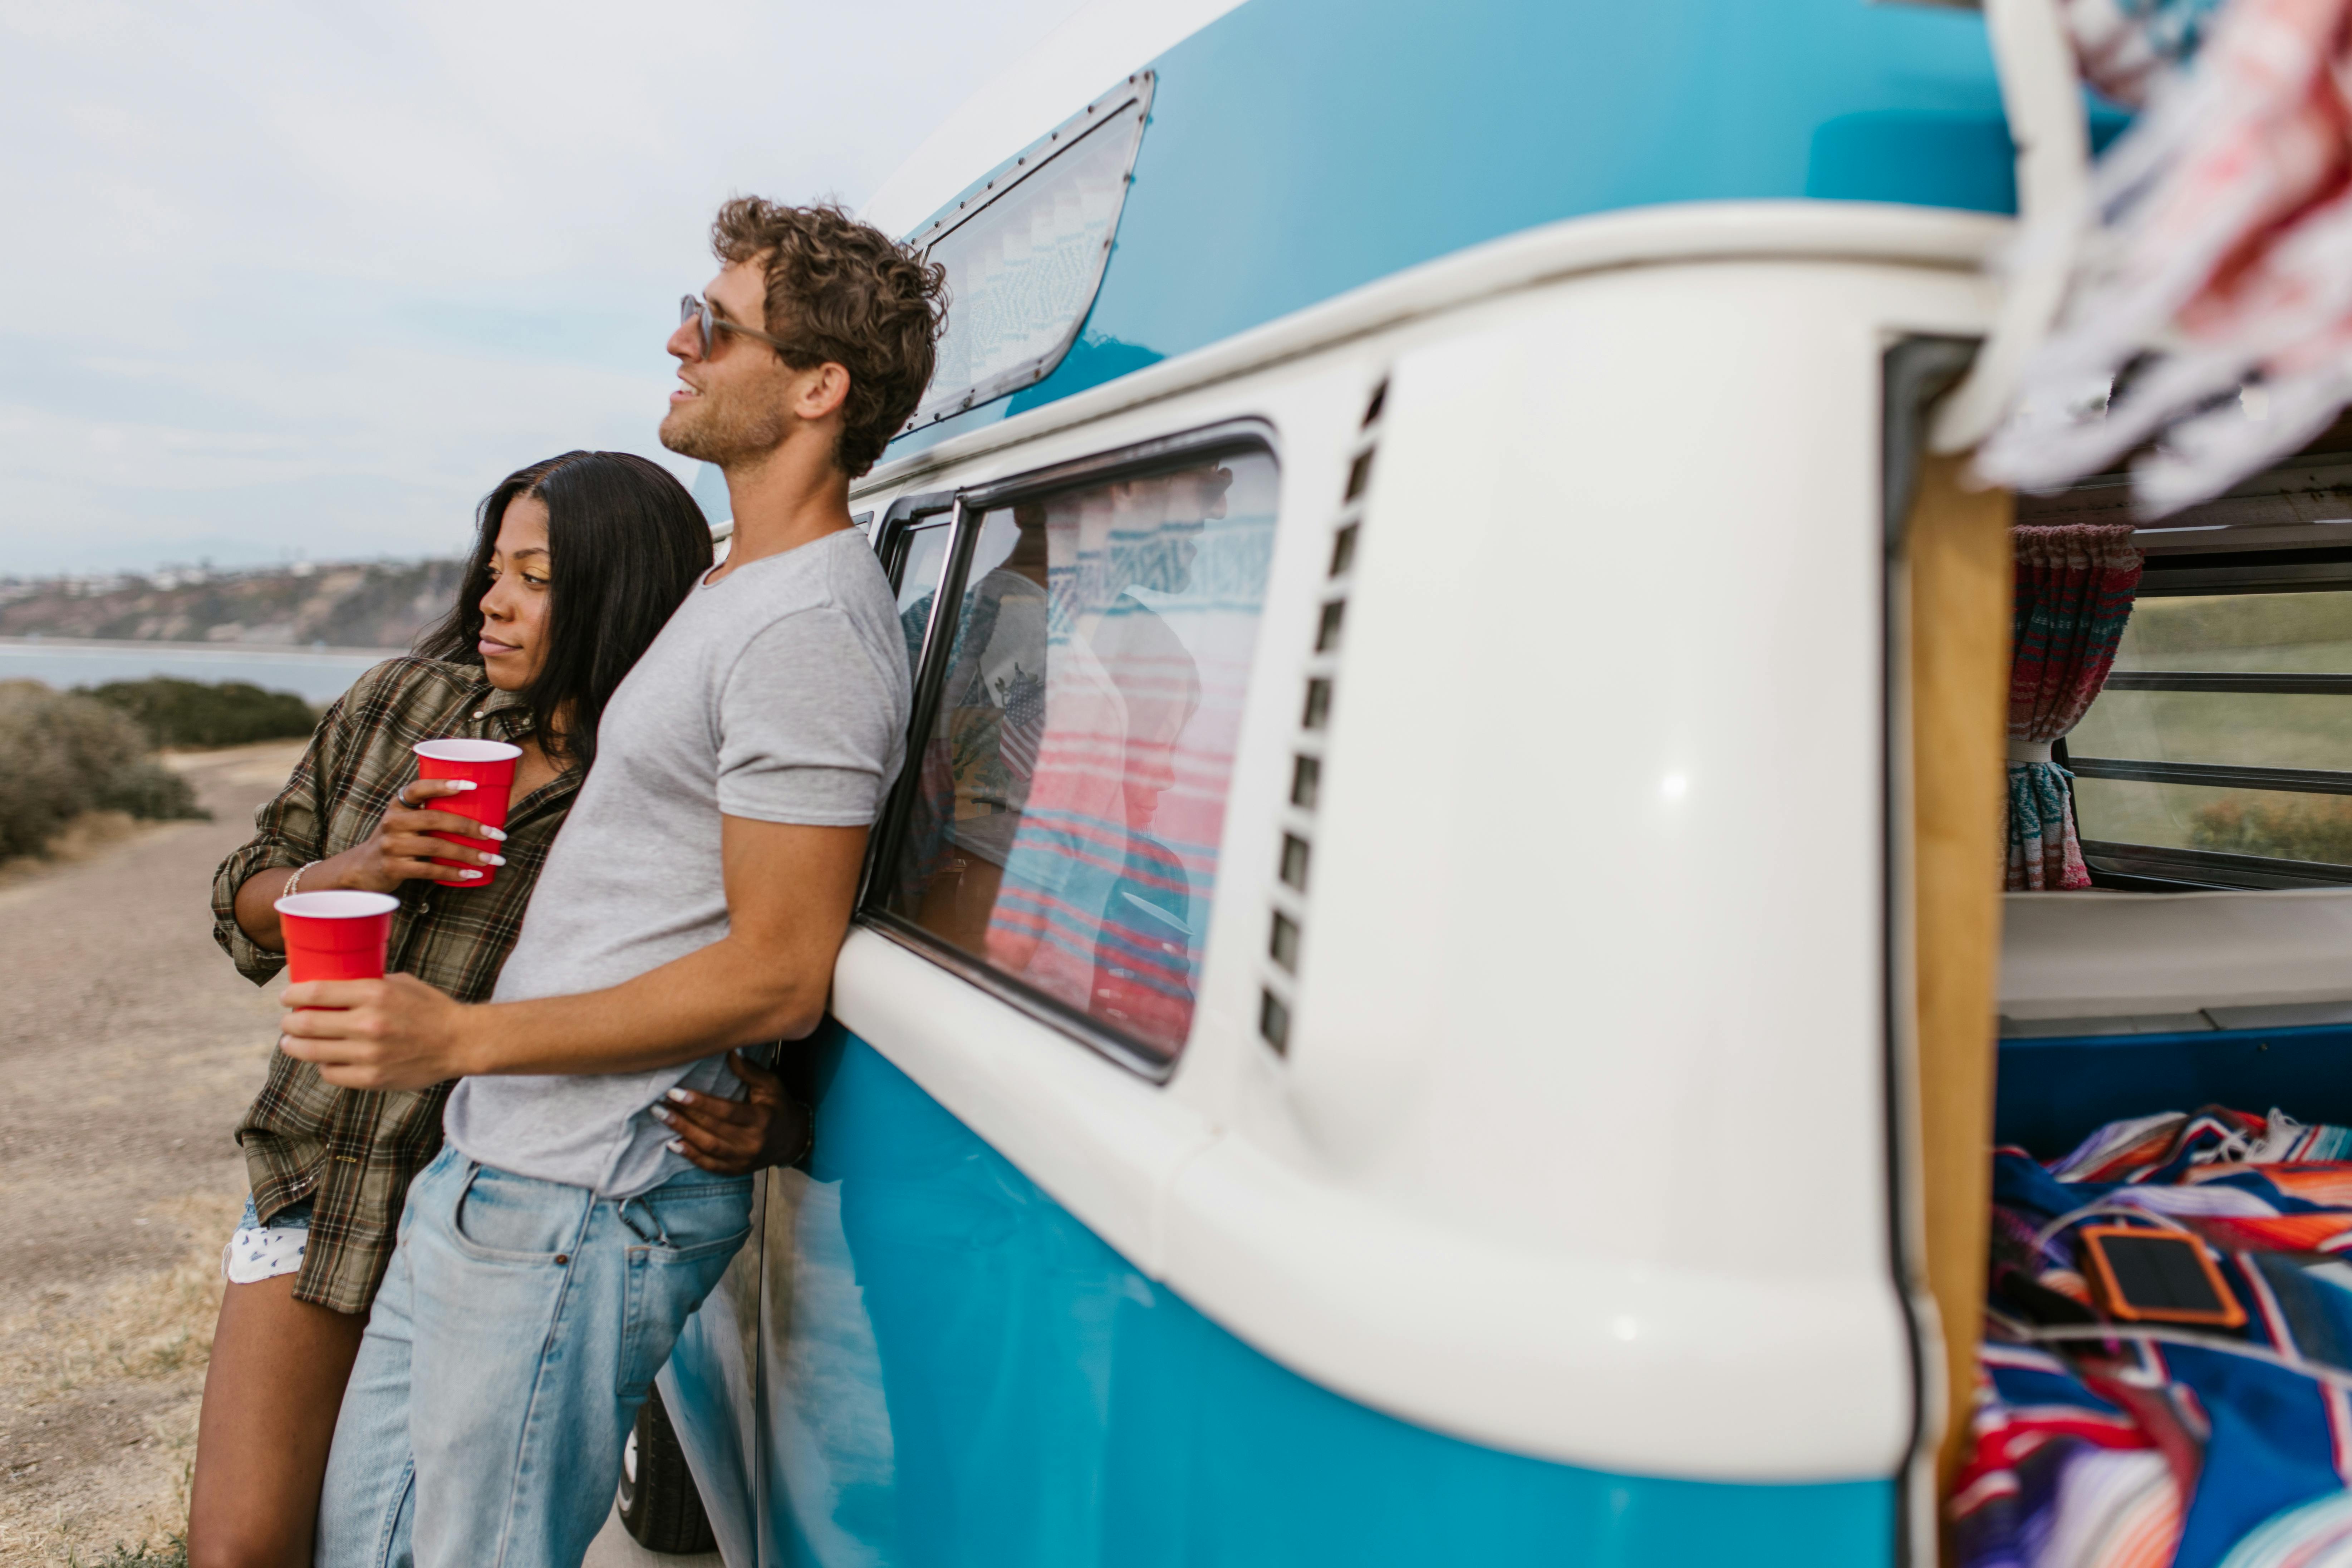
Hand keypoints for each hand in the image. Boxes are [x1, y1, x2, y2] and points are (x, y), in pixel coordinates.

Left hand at [277, 973, 477, 1090]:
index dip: (293, 994)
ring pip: (312, 1052)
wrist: (460, 1041)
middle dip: (289, 1023)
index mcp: (375, 993)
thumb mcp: (401, 983)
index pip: (316, 992)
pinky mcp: (373, 1078)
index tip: (286, 997)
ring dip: (295, 1046)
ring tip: (292, 1043)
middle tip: (288, 1022)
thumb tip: (334, 985)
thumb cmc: (430, 1009)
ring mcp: (369, 1054)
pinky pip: (331, 1074)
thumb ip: (367, 984)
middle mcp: (369, 1023)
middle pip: (307, 1023)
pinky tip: (324, 1060)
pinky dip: (323, 1066)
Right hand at [320, 778, 505, 891]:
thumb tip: (480, 808)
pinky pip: (429, 870)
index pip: (417, 789)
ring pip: (436, 846)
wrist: (362, 869)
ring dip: (468, 853)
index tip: (471, 785)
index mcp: (397, 805)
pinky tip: (471, 875)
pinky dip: (453, 873)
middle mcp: (392, 821)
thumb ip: (429, 812)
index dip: (442, 785)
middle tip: (497, 834)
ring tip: (491, 858)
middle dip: (470, 826)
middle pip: (435, 819)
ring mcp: (391, 845)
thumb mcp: (405, 821)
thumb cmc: (397, 840)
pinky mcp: (393, 867)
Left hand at [651, 1050, 810, 1174]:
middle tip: (659, 1103)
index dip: (699, 1102)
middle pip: (711, 1130)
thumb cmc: (778, 1107)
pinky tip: (673, 1144)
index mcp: (761, 1119)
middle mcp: (752, 1142)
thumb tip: (728, 1050)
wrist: (792, 1140)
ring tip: (661, 1117)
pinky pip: (710, 1165)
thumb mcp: (770, 1085)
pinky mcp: (735, 1170)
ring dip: (682, 1132)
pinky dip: (690, 1156)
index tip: (675, 1092)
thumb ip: (749, 1070)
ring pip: (707, 1147)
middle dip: (683, 1116)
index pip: (725, 1111)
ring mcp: (743, 1159)